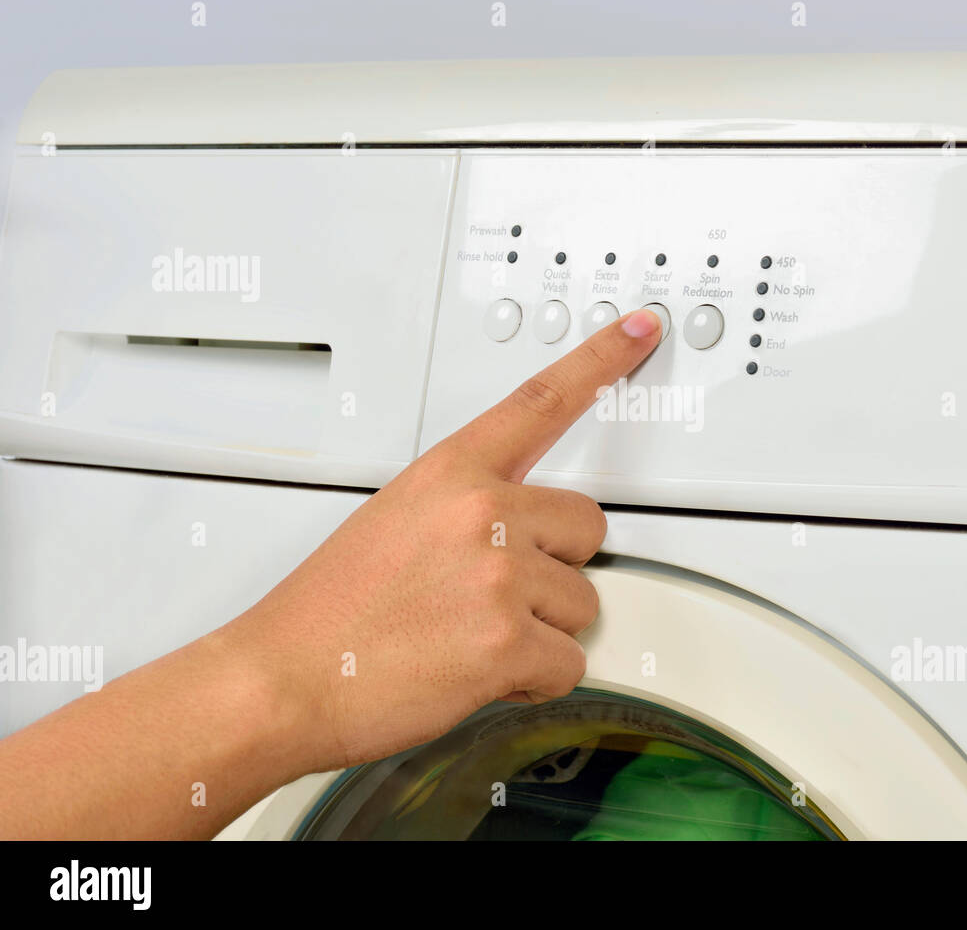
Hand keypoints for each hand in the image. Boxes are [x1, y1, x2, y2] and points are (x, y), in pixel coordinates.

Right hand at [219, 307, 662, 771]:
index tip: (640, 328)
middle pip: (588, 527)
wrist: (284, 678)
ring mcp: (500, 574)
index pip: (541, 401)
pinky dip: (533, 679)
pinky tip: (475, 672)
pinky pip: (570, 663)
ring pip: (582, 603)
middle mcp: (483, 512)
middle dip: (557, 567)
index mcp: (451, 473)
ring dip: (541, 630)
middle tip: (492, 594)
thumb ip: (465, 511)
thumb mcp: (394, 521)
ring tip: (467, 637)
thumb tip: (520, 534)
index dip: (601, 359)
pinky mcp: (509, 639)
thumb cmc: (330, 611)